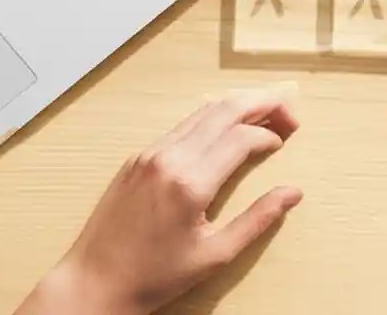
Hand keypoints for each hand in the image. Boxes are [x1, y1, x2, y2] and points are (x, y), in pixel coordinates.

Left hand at [17, 90, 302, 314]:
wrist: (93, 282)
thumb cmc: (153, 277)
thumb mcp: (215, 255)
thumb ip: (258, 220)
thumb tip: (293, 193)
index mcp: (190, 183)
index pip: (241, 137)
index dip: (270, 136)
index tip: (284, 143)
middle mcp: (168, 158)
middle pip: (224, 109)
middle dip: (262, 103)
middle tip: (288, 111)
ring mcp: (149, 154)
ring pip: (202, 111)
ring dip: (237, 107)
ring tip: (264, 114)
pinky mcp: (137, 158)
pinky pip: (181, 126)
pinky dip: (210, 120)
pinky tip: (225, 130)